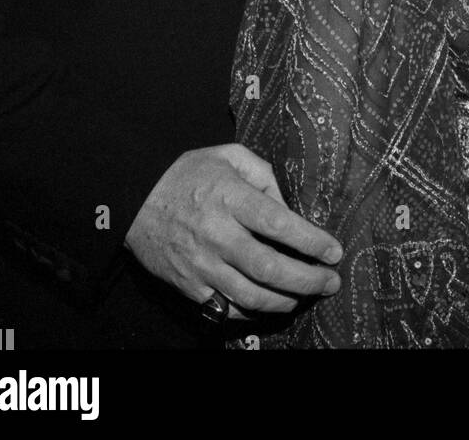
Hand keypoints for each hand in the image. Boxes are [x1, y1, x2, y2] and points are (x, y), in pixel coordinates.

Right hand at [125, 144, 341, 317]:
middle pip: (269, 266)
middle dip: (307, 279)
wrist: (135, 199)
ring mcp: (202, 263)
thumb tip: (290, 206)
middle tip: (331, 282)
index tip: (334, 250)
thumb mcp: (228, 156)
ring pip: (251, 295)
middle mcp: (217, 233)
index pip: (279, 223)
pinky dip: (253, 312)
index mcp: (229, 197)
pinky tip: (271, 303)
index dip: (311, 241)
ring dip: (285, 299)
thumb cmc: (187, 173)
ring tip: (306, 295)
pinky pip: (227, 307)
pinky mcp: (189, 285)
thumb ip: (264, 175)